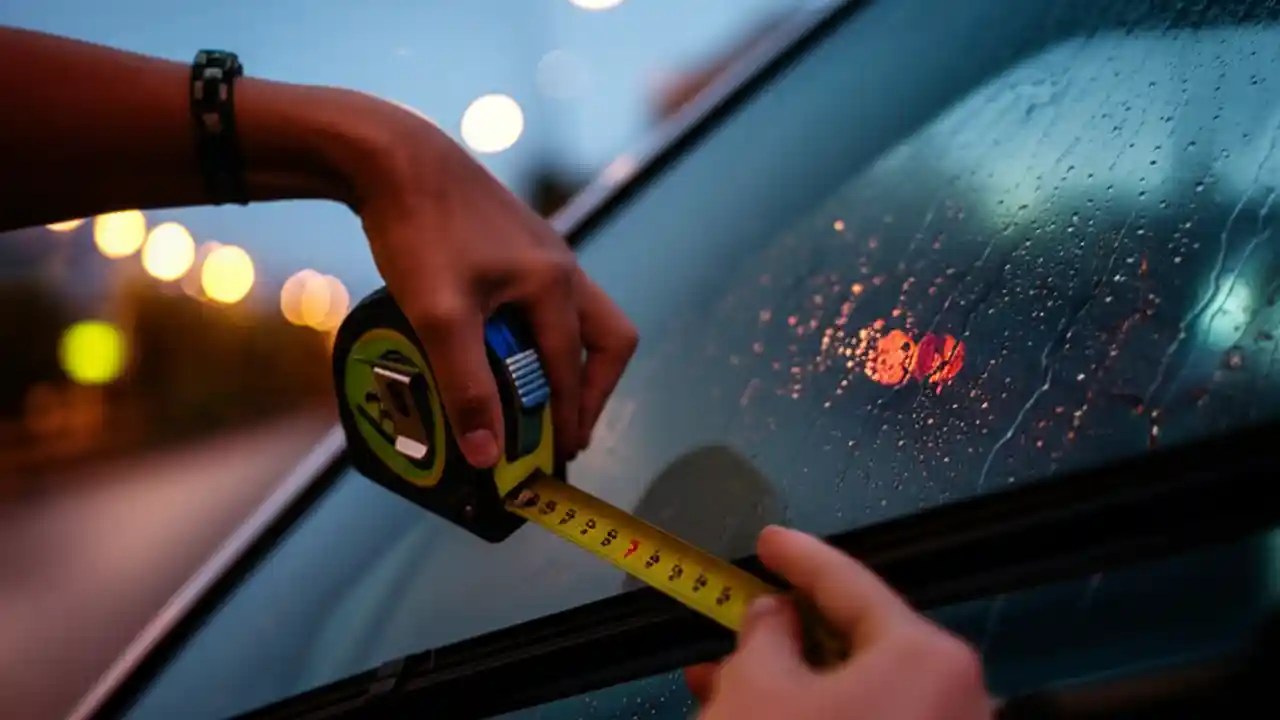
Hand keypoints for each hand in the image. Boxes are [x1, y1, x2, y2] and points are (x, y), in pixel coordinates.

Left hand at [344, 97, 637, 466]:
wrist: (390, 156)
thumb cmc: (418, 230)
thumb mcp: (439, 318)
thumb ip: (466, 388)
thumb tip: (487, 456)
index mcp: (555, 284)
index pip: (574, 369)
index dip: (568, 419)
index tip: (556, 458)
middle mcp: (562, 266)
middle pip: (606, 339)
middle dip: (592, 390)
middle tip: (567, 427)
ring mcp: (542, 249)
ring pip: (579, 317)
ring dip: (566, 360)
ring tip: (537, 394)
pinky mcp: (516, 241)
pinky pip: (547, 298)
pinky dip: (538, 333)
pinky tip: (500, 345)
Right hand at [685, 526, 991, 719]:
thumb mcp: (754, 688)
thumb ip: (764, 633)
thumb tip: (775, 614)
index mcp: (927, 657)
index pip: (851, 584)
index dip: (799, 556)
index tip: (768, 540)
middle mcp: (959, 698)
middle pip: (862, 644)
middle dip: (789, 633)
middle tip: (738, 619)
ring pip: (862, 695)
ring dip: (793, 683)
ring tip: (721, 679)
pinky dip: (820, 719)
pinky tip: (763, 716)